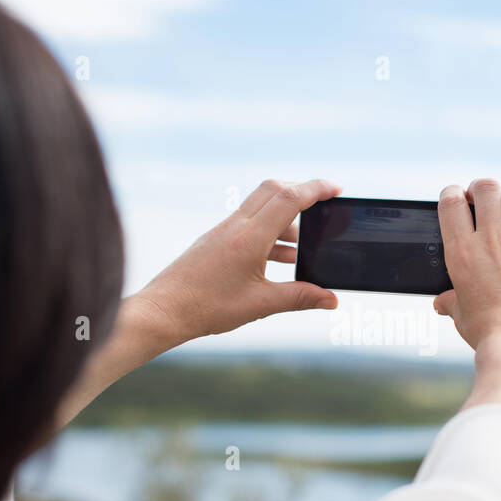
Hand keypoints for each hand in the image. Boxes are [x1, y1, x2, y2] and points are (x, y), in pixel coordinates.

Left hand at [132, 178, 342, 344]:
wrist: (164, 311)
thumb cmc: (207, 308)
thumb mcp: (261, 304)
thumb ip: (300, 298)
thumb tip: (331, 300)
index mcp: (249, 237)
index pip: (288, 198)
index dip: (316, 189)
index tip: (336, 188)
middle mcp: (235, 226)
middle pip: (274, 190)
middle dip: (302, 193)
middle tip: (324, 206)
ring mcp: (223, 231)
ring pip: (261, 208)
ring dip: (286, 219)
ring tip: (304, 247)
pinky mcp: (215, 240)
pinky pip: (249, 224)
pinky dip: (269, 233)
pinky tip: (279, 259)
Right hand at [435, 179, 500, 454]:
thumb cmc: (488, 333)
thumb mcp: (461, 315)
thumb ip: (451, 300)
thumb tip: (441, 302)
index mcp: (461, 251)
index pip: (452, 201)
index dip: (454, 193)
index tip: (458, 196)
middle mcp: (491, 238)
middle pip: (486, 188)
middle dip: (483, 189)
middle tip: (486, 199)